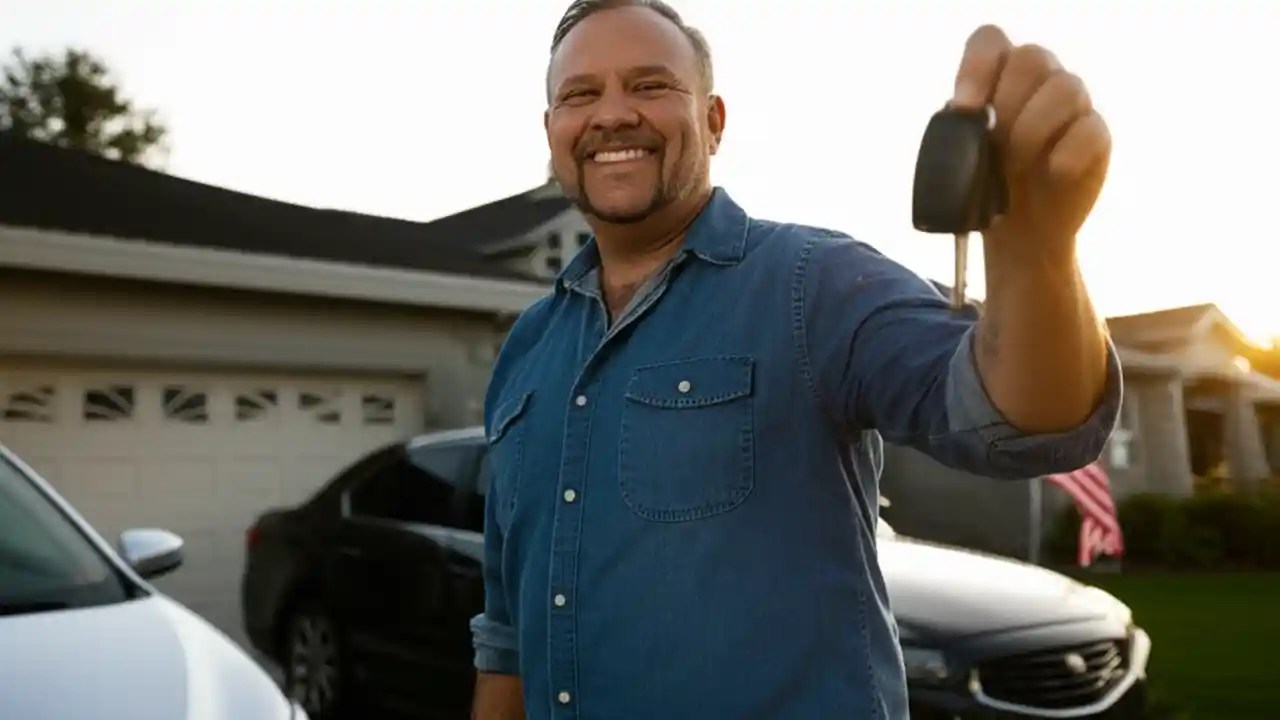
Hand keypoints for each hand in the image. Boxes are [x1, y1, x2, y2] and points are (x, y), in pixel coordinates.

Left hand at [951, 25, 1109, 259]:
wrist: (1018, 230)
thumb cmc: (987, 185)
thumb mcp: (962, 157)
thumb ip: (961, 128)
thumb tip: (963, 113)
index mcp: (1000, 76)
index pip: (990, 41)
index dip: (977, 67)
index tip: (965, 108)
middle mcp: (1039, 81)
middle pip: (1031, 58)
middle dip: (1007, 103)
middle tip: (994, 143)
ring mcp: (1072, 106)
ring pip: (1065, 88)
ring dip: (1032, 129)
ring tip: (1015, 165)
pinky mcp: (1096, 137)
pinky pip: (1089, 129)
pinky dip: (1066, 154)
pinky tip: (1052, 173)